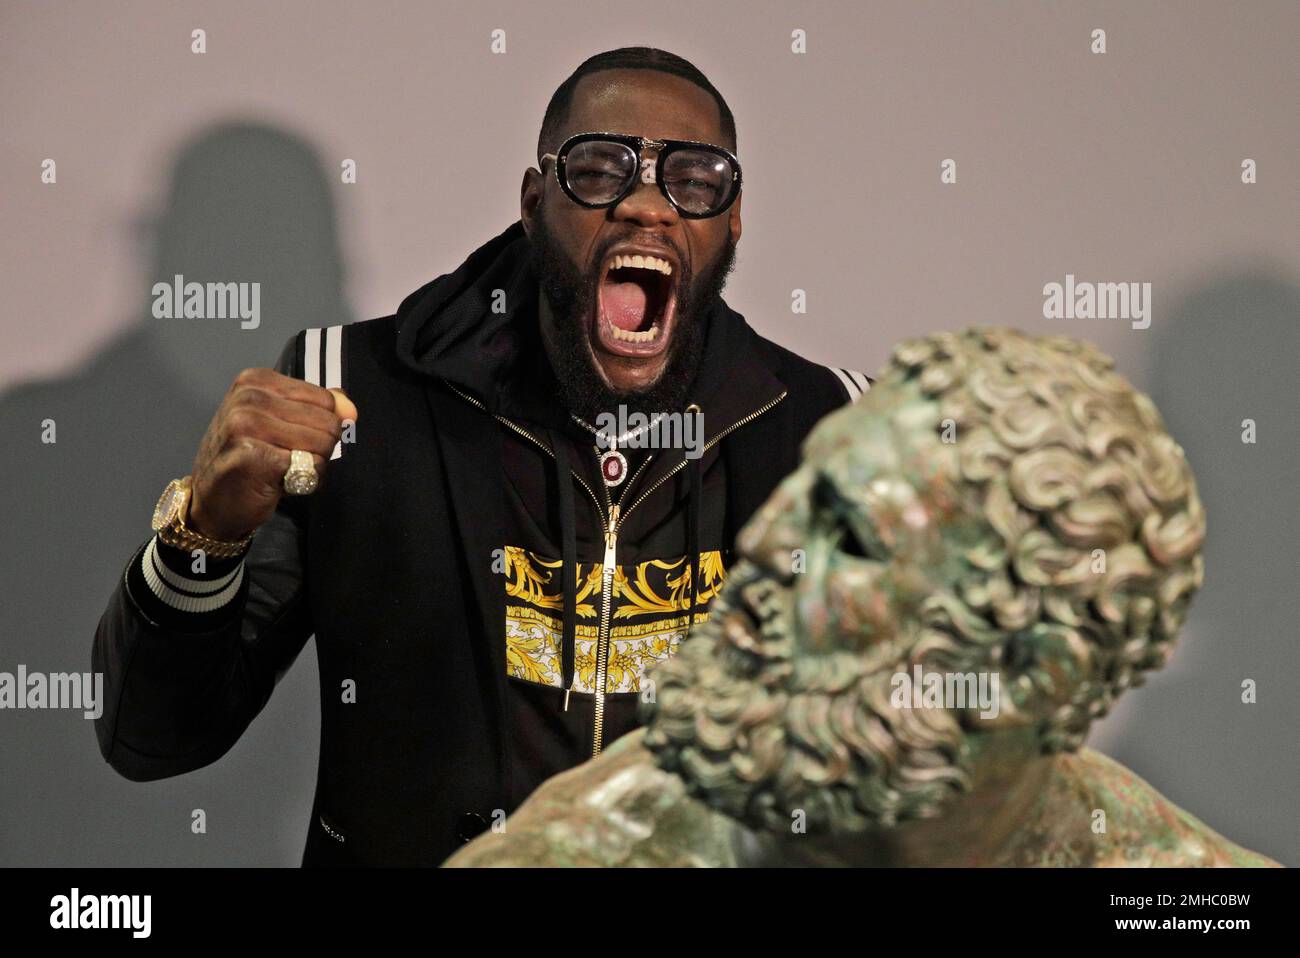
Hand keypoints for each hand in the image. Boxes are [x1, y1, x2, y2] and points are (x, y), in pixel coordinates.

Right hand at [186, 368, 357, 540]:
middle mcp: (249, 397)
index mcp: (257, 381)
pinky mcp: (252, 455)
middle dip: (319, 448)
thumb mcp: (284, 424)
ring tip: (283, 470)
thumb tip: (350, 409)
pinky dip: (305, 481)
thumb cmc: (250, 460)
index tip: (291, 438)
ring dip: (312, 466)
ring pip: (322, 444)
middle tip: (289, 459)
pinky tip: (278, 483)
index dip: (321, 426)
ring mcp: (247, 424)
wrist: (212, 502)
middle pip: (327, 422)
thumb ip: (320, 410)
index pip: (325, 399)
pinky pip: (310, 466)